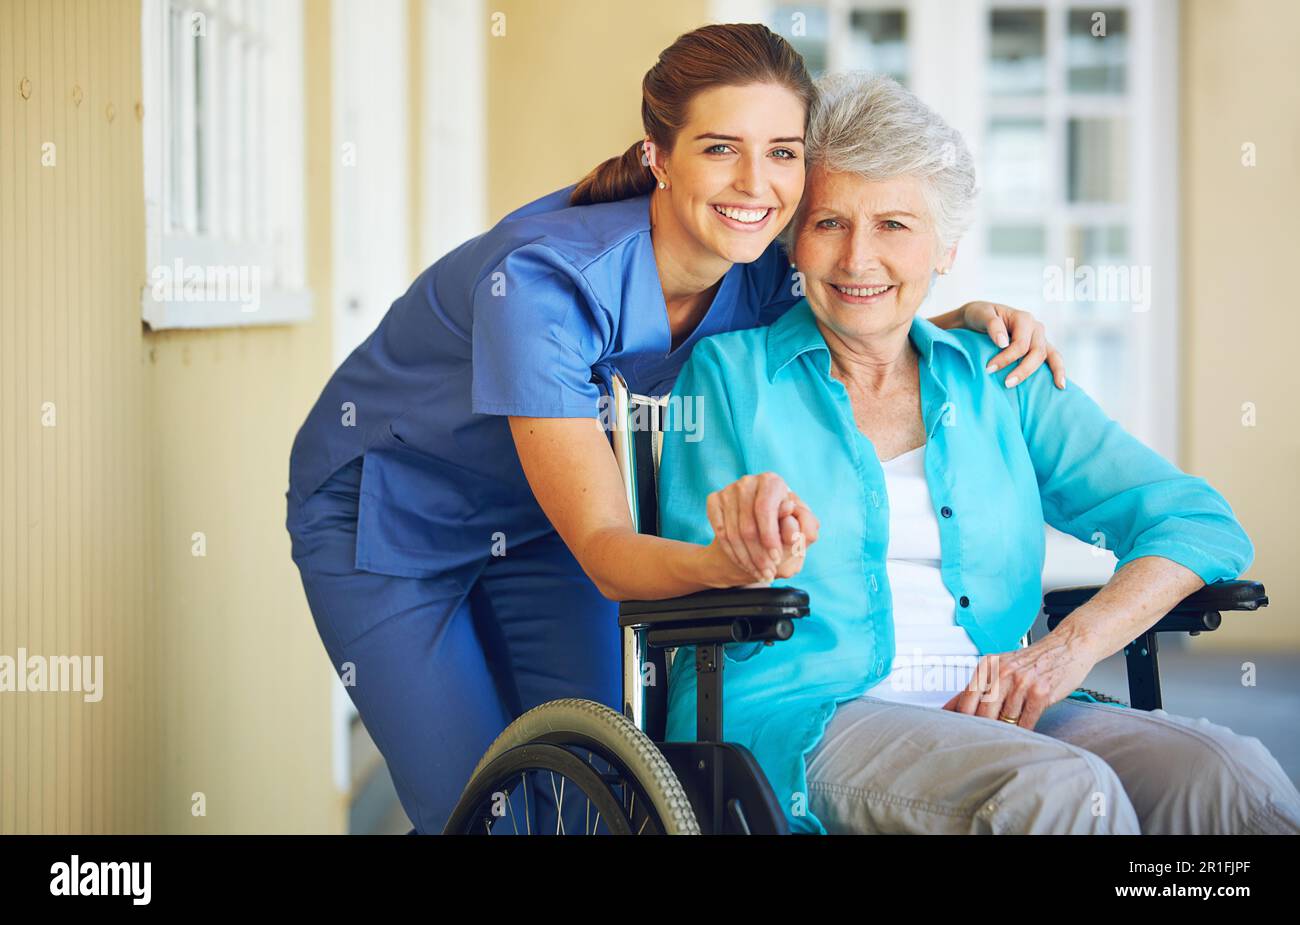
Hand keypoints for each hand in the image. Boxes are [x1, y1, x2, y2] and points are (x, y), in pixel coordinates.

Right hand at [705, 473, 818, 583]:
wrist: (757, 531)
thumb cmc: (785, 528)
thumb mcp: (801, 530)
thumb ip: (804, 523)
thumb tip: (789, 510)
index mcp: (772, 482)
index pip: (765, 510)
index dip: (770, 537)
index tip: (776, 559)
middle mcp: (748, 482)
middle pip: (748, 527)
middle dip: (759, 555)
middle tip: (768, 574)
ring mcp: (728, 491)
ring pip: (732, 534)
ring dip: (747, 560)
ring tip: (760, 574)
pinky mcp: (714, 501)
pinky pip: (720, 534)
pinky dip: (733, 554)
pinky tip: (745, 565)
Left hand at [941, 629, 1097, 729]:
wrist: (1067, 646)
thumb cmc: (1032, 660)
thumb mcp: (1000, 667)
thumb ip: (978, 687)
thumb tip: (950, 709)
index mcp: (987, 666)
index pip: (966, 701)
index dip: (962, 720)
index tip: (962, 732)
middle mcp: (1002, 673)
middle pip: (983, 714)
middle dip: (985, 729)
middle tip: (987, 738)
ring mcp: (1022, 683)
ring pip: (1005, 720)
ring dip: (1007, 730)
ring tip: (1008, 732)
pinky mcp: (1040, 693)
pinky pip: (1026, 722)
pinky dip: (1024, 730)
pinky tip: (1024, 729)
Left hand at [959, 301, 1065, 389]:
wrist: (979, 317)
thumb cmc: (980, 315)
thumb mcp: (981, 314)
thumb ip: (992, 325)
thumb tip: (1003, 343)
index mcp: (1023, 318)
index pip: (1020, 343)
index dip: (1006, 358)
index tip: (989, 369)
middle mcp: (1035, 327)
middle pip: (1036, 352)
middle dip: (1022, 370)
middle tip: (1006, 383)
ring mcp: (1040, 338)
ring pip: (1047, 356)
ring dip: (1039, 373)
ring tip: (1033, 388)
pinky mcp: (1039, 347)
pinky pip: (1053, 358)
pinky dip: (1058, 370)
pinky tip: (1060, 385)